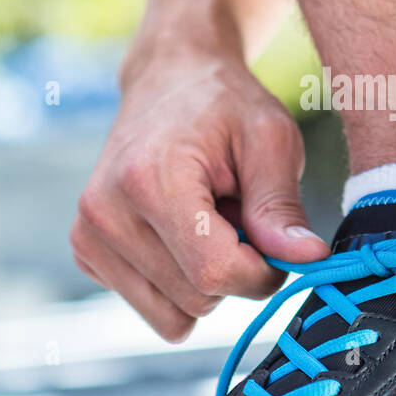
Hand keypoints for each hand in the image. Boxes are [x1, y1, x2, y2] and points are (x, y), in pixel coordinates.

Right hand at [71, 42, 327, 340]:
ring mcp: (88, 236)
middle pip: (197, 298)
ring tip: (207, 222)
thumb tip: (310, 259)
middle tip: (238, 216)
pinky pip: (152, 308)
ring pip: (173, 316)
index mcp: (148, 180)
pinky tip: (180, 232)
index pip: (214, 272)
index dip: (261, 272)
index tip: (276, 244)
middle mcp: (104, 213)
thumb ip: (283, 206)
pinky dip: (178, 283)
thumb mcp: (270, 139)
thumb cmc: (225, 105)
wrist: (169, 79)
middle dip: (235, 272)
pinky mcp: (86, 253)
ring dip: (206, 281)